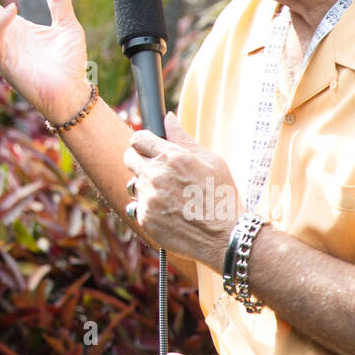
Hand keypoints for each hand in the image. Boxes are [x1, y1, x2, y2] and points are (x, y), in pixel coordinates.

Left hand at [122, 112, 237, 266]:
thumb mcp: (211, 161)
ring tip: (167, 195)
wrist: (226, 237)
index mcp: (172, 157)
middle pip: (129, 158)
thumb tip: (168, 117)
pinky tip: (168, 213)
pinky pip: (136, 206)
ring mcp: (148, 198)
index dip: (143, 142)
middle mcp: (155, 175)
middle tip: (157, 171)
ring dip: (144, 186)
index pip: (138, 138)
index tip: (150, 149)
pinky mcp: (145, 218)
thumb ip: (183, 138)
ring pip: (133, 184)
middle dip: (140, 161)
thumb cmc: (223, 196)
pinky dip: (148, 208)